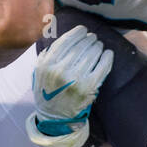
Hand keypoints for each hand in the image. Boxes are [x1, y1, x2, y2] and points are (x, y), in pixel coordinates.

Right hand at [26, 25, 112, 146]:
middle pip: (81, 45)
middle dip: (89, 39)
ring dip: (98, 46)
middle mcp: (60, 70)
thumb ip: (48, 53)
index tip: (83, 30)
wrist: (54, 117)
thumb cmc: (47, 91)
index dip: (78, 32)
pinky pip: (102, 66)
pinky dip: (107, 57)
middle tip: (93, 39)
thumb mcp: (39, 71)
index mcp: (47, 64)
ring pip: (93, 53)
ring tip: (99, 46)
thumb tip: (62, 34)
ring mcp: (76, 79)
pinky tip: (107, 54)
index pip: (66, 40)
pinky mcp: (89, 87)